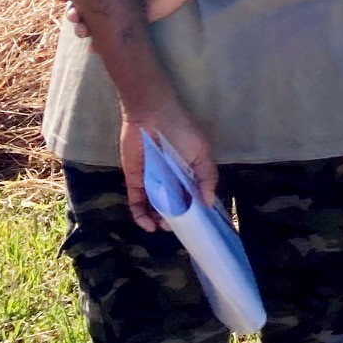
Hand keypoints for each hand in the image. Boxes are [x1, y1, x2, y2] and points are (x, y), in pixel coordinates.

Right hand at [57, 0, 200, 40]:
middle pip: (83, 7)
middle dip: (74, 13)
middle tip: (73, 15)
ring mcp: (121, 9)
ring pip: (95, 24)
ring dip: (84, 29)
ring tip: (82, 30)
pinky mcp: (135, 22)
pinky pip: (115, 35)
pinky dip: (102, 43)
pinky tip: (94, 47)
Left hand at [119, 100, 216, 232]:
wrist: (152, 116)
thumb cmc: (181, 131)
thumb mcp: (201, 152)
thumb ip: (207, 176)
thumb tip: (208, 202)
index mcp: (188, 172)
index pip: (191, 197)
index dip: (193, 211)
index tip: (196, 224)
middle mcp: (170, 180)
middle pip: (172, 205)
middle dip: (175, 219)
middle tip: (176, 226)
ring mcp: (151, 182)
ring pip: (154, 208)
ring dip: (157, 221)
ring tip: (162, 227)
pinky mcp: (134, 182)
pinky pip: (136, 203)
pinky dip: (140, 216)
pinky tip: (147, 225)